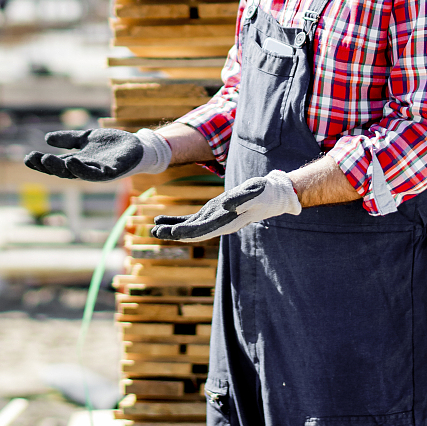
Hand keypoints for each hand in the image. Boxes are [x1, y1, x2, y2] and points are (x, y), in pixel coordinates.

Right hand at [23, 127, 170, 181]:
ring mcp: (100, 171)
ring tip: (53, 160)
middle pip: (65, 171)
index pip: (57, 165)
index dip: (41, 163)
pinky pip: (100, 173)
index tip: (27, 157)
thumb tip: (47, 139)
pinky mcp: (114, 170)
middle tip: (36, 158)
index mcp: (79, 162)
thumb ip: (69, 139)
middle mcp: (87, 169)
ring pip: (80, 173)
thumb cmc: (112, 144)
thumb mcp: (87, 138)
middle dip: (50, 166)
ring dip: (66, 168)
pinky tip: (77, 161)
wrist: (138, 146)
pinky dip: (88, 169)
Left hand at [150, 171, 300, 241]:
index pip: (204, 229)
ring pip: (189, 227)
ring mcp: (214, 219)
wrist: (273, 195)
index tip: (173, 233)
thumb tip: (227, 204)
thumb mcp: (257, 192)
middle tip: (155, 232)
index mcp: (228, 221)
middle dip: (174, 232)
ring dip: (171, 228)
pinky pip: (191, 220)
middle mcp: (219, 223)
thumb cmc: (265, 193)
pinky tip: (162, 220)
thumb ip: (242, 198)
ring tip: (153, 228)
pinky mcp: (212, 213)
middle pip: (192, 231)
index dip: (188, 232)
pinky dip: (177, 220)